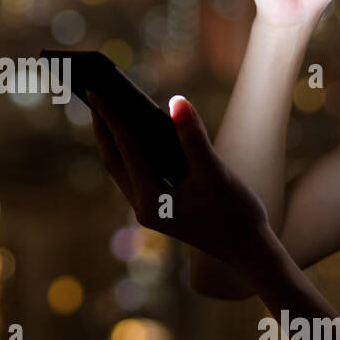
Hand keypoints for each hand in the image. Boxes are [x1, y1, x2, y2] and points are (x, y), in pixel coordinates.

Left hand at [86, 89, 277, 282]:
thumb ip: (193, 137)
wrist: (249, 249)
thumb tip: (176, 101)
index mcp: (150, 200)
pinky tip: (132, 130)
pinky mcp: (159, 206)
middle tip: (91, 92)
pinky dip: (130, 150)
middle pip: (113, 159)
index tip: (95, 90)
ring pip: (122, 167)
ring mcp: (149, 208)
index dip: (110, 116)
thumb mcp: (215, 172)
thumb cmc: (235, 212)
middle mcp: (142, 206)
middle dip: (102, 126)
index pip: (125, 148)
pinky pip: (135, 172)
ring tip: (105, 107)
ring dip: (112, 138)